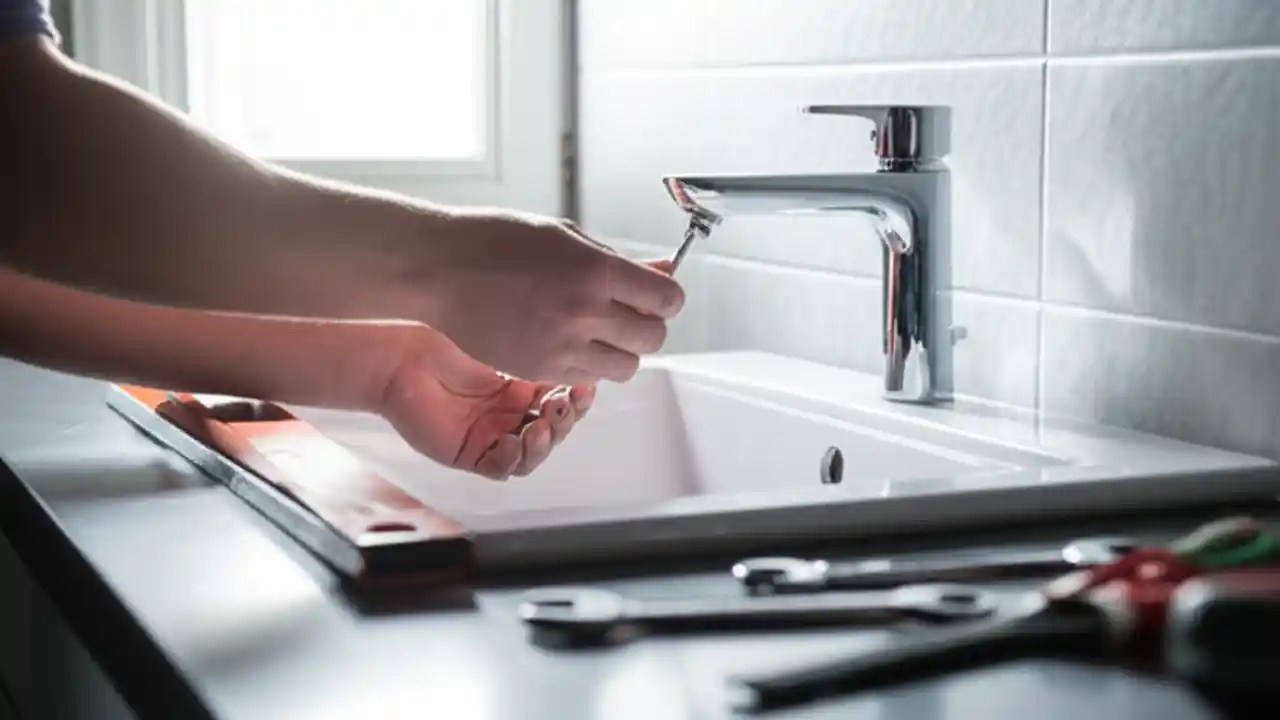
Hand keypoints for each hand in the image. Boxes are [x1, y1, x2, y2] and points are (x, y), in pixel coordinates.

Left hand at [377, 323, 592, 479]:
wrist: (408, 358)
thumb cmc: (450, 345)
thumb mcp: (507, 351)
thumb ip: (541, 366)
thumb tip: (583, 370)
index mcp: (520, 392)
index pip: (560, 405)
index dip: (577, 402)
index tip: (584, 388)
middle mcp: (508, 417)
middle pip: (552, 433)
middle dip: (564, 422)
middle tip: (560, 405)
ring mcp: (489, 437)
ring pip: (531, 456)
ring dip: (543, 444)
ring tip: (540, 426)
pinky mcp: (468, 455)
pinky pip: (500, 468)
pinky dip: (512, 458)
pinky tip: (512, 440)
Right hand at [416, 208, 683, 384]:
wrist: (440, 269)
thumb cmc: (496, 242)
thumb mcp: (566, 237)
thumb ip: (618, 261)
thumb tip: (663, 269)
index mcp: (595, 271)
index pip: (666, 299)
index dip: (666, 298)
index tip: (657, 294)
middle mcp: (584, 313)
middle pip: (653, 337)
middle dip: (648, 325)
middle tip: (629, 312)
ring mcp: (562, 347)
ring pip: (626, 367)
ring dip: (621, 350)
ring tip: (597, 330)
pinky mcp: (540, 369)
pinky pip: (588, 378)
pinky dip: (589, 364)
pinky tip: (569, 340)